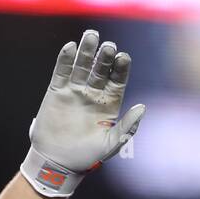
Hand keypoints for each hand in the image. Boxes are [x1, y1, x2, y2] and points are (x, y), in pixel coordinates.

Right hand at [21, 29, 146, 197]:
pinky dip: (65, 59)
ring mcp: (75, 91)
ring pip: (82, 66)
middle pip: (100, 69)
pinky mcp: (57, 92)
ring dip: (86, 51)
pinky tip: (71, 47)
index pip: (117, 80)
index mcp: (109, 104)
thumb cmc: (88, 157)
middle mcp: (93, 94)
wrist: (58, 163)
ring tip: (91, 35)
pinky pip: (62, 72)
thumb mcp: (112, 144)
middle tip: (108, 46)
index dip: (121, 68)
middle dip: (105, 57)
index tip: (124, 57)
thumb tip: (142, 107)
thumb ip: (127, 126)